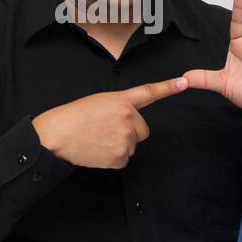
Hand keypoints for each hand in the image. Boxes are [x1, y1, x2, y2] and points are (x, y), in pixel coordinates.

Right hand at [32, 77, 186, 168]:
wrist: (57, 135)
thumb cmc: (73, 117)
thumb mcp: (99, 102)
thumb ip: (120, 108)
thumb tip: (130, 122)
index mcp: (121, 100)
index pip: (149, 92)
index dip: (168, 87)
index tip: (184, 82)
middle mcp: (128, 118)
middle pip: (142, 130)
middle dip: (130, 131)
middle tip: (106, 130)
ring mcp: (125, 138)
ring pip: (132, 145)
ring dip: (119, 144)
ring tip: (98, 138)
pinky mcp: (120, 157)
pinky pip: (123, 159)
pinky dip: (113, 157)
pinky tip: (98, 150)